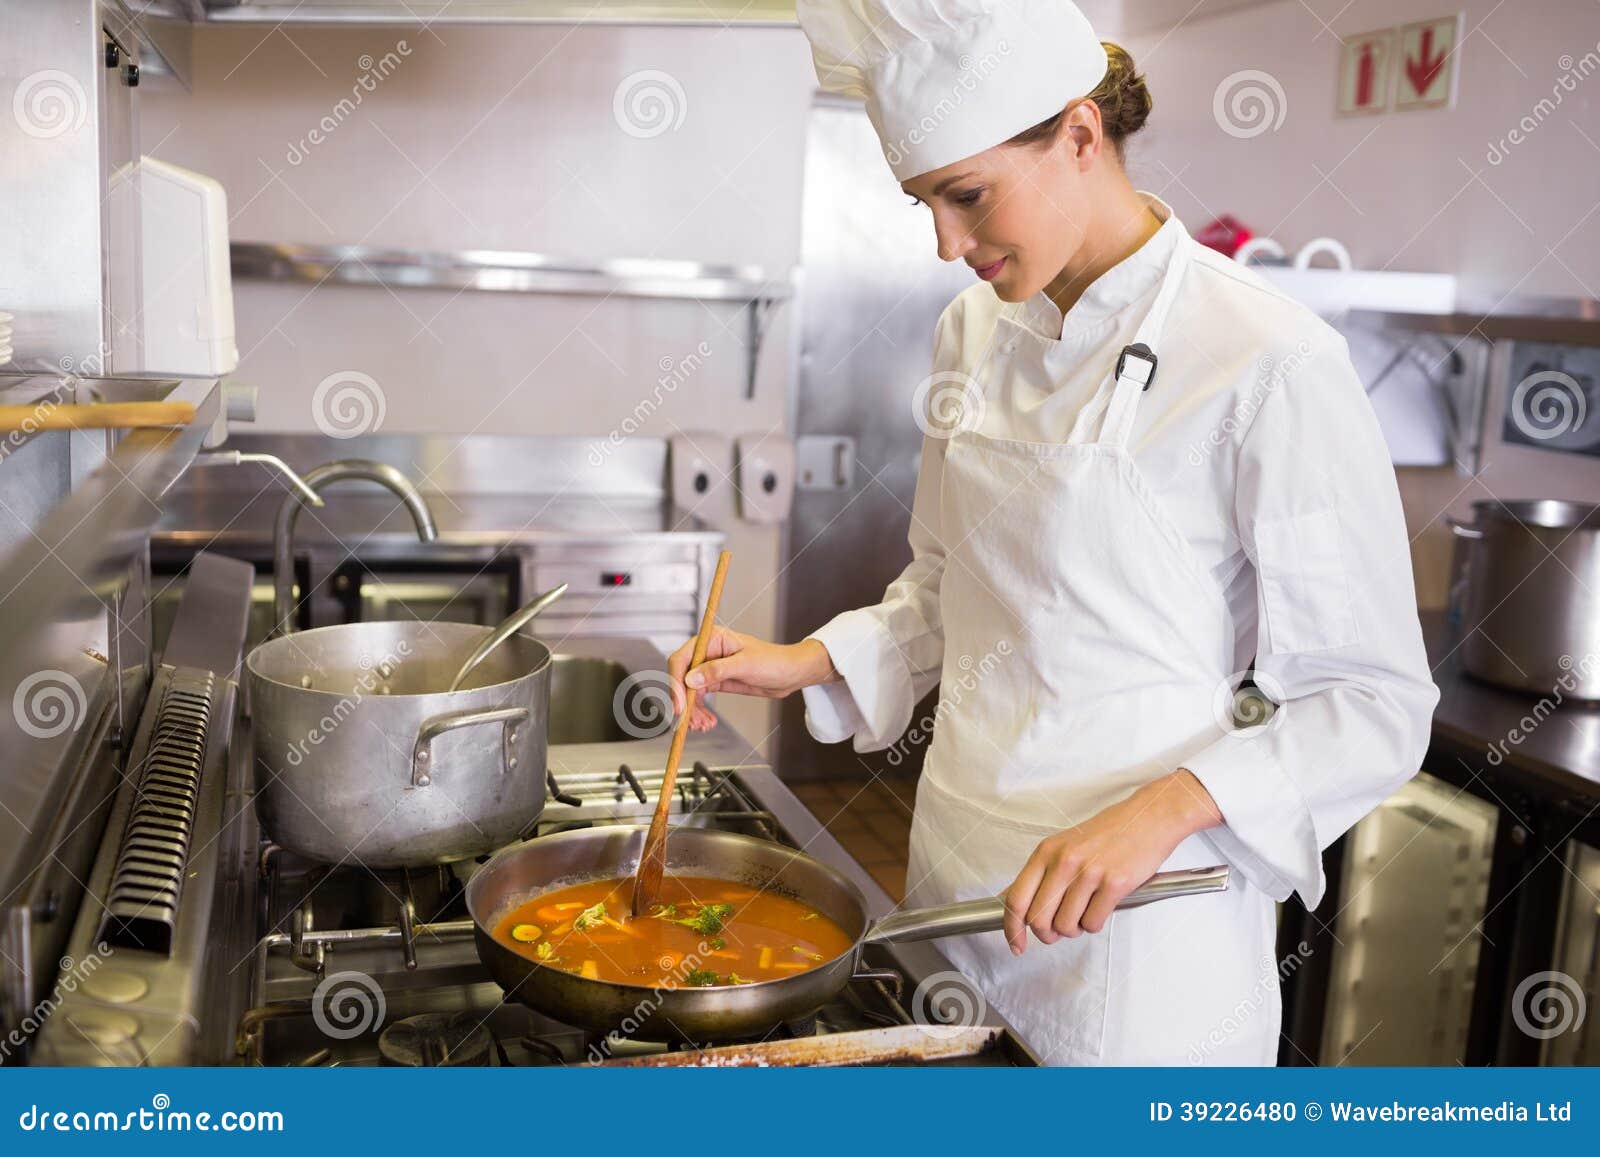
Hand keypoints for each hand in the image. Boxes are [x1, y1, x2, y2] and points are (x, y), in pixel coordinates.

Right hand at [666, 628, 838, 731]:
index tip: (680, 704)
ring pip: (689, 691)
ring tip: (702, 726)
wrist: (791, 673)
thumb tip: (690, 679)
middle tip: (689, 721)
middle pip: (682, 677)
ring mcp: (710, 667)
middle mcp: (707, 652)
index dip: (676, 682)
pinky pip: (700, 699)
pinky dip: (700, 712)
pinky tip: (707, 722)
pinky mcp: (716, 682)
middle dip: (684, 701)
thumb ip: (716, 671)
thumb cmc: (774, 661)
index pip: (682, 659)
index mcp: (712, 639)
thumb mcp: (745, 665)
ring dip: (692, 711)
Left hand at [1001, 770, 1222, 953]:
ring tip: (1084, 912)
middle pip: (1039, 919)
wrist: (1148, 817)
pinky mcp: (1114, 884)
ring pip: (1066, 926)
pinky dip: (1094, 923)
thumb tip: (1009, 901)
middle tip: (1058, 931)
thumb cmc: (1108, 833)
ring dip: (1074, 929)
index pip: (1016, 899)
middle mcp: (1064, 861)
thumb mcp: (1064, 845)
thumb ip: (1039, 874)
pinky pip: (1093, 923)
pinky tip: (1101, 906)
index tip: (1016, 945)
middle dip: (1048, 934)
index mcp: (1046, 851)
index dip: (1012, 929)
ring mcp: (1089, 872)